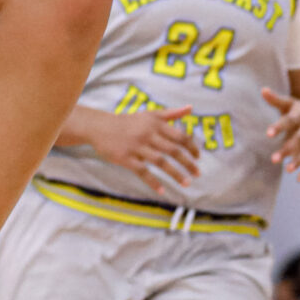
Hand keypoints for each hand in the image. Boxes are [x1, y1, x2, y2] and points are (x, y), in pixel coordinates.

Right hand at [69, 104, 199, 194]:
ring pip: (160, 162)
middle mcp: (148, 134)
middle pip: (173, 150)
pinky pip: (142, 172)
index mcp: (156, 124)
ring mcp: (136, 147)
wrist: (101, 127)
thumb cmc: (129, 122)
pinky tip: (162, 191)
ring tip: (187, 183)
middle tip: (197, 174)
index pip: (179, 136)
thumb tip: (190, 108)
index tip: (198, 157)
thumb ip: (171, 114)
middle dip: (188, 163)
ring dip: (176, 174)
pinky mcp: (126, 158)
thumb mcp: (150, 115)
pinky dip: (153, 182)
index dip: (191, 147)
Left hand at [263, 88, 299, 178]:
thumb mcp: (289, 104)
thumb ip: (276, 100)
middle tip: (273, 159)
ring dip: (299, 161)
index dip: (279, 127)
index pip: (290, 120)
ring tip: (287, 170)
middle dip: (288, 149)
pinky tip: (299, 179)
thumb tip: (262, 90)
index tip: (268, 134)